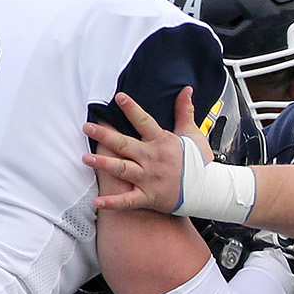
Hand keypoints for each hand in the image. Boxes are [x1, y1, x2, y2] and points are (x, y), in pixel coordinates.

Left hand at [85, 89, 252, 221]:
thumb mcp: (192, 134)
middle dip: (105, 136)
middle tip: (87, 127)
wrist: (208, 191)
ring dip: (103, 164)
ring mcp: (149, 178)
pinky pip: (128, 200)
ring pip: (122, 169)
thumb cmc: (198, 163)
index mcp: (162, 142)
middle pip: (125, 145)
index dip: (132, 109)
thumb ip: (184, 111)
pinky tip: (98, 201)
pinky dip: (113, 202)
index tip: (118, 97)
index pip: (144, 122)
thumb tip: (185, 90)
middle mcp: (153, 159)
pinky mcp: (148, 196)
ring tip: (86, 158)